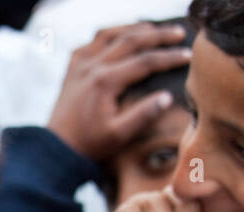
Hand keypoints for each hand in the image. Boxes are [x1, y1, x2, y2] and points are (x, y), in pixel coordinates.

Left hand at [47, 22, 189, 162]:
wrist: (56, 150)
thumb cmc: (88, 145)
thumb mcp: (119, 135)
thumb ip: (143, 115)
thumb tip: (166, 97)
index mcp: (105, 82)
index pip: (145, 61)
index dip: (169, 57)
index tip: (188, 55)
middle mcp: (91, 68)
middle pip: (131, 40)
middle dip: (159, 35)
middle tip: (179, 33)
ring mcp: (79, 66)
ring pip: (109, 34)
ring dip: (133, 28)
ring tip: (154, 29)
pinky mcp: (71, 70)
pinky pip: (91, 43)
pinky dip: (109, 35)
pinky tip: (121, 38)